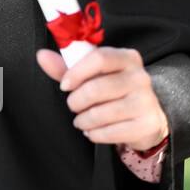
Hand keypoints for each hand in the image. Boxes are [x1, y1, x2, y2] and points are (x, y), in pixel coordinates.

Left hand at [36, 47, 169, 150]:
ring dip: (83, 120)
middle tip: (73, 106)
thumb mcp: (91, 75)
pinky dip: (95, 134)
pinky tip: (93, 131)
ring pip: (102, 113)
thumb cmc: (112, 91)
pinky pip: (111, 132)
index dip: (76, 72)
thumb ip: (66, 66)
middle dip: (76, 101)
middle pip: (96, 89)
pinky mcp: (147, 124)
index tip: (64, 85)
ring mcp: (147, 101)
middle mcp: (140, 77)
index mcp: (127, 58)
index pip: (99, 58)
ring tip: (81, 120)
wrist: (145, 117)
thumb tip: (42, 55)